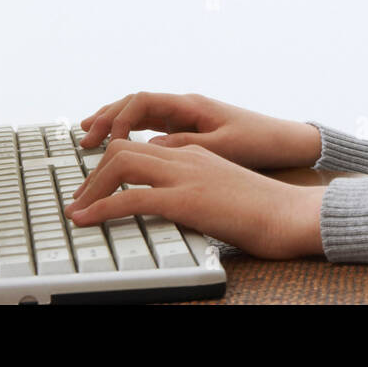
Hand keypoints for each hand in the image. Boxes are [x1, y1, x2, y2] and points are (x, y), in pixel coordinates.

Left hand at [65, 138, 324, 259]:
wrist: (290, 214)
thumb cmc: (265, 210)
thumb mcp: (224, 192)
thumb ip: (198, 189)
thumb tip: (176, 206)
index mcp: (196, 153)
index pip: (142, 145)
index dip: (111, 163)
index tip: (95, 186)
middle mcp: (187, 156)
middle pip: (124, 148)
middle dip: (93, 172)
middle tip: (78, 198)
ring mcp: (186, 174)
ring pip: (120, 163)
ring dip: (91, 187)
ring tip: (77, 210)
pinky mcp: (186, 198)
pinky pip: (130, 197)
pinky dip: (100, 208)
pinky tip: (86, 221)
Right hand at [79, 92, 320, 169]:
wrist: (284, 140)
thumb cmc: (259, 142)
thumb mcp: (223, 147)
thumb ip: (186, 146)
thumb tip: (149, 146)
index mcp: (191, 105)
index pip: (143, 101)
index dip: (119, 118)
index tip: (107, 141)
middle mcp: (184, 106)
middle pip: (134, 103)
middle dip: (106, 117)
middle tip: (83, 138)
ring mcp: (184, 116)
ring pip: (139, 113)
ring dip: (113, 123)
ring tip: (87, 137)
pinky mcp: (187, 128)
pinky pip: (149, 125)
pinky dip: (128, 132)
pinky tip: (116, 146)